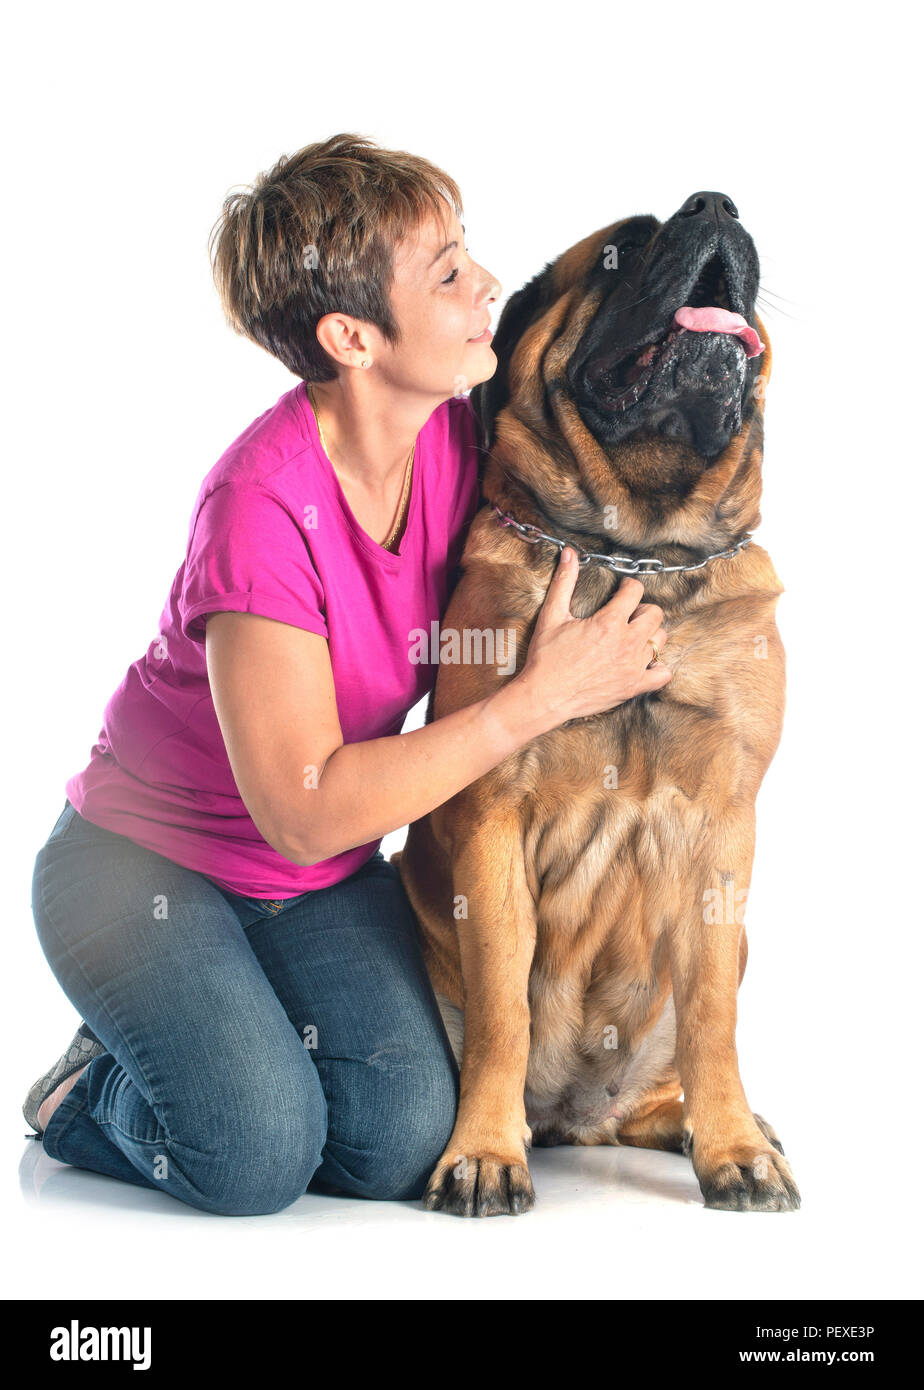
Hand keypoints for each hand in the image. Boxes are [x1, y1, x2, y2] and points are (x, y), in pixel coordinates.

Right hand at [517, 546, 671, 727]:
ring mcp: (633, 667)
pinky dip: (657, 666)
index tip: (620, 592)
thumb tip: (570, 554)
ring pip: (660, 640)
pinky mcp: (633, 687)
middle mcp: (626, 643)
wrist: (544, 696)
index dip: (628, 587)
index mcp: (608, 623)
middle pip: (655, 613)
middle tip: (624, 615)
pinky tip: (641, 661)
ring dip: (648, 634)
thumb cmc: (546, 658)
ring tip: (630, 637)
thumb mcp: (552, 616)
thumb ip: (564, 582)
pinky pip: (663, 674)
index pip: (635, 591)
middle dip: (641, 609)